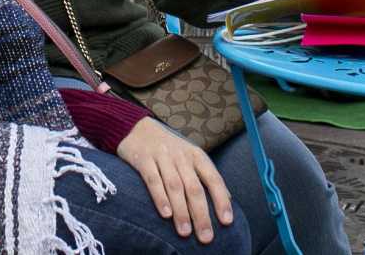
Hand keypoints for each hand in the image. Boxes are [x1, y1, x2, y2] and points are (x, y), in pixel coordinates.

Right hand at [115, 118, 232, 243]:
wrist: (137, 128)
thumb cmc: (169, 150)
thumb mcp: (190, 157)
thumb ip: (206, 176)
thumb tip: (227, 200)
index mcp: (196, 156)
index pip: (213, 179)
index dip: (221, 200)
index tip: (226, 221)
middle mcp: (181, 156)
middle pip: (194, 187)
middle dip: (201, 214)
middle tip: (206, 237)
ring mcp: (162, 157)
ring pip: (175, 186)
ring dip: (181, 211)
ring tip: (185, 232)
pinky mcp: (143, 159)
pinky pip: (153, 180)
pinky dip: (160, 197)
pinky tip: (166, 214)